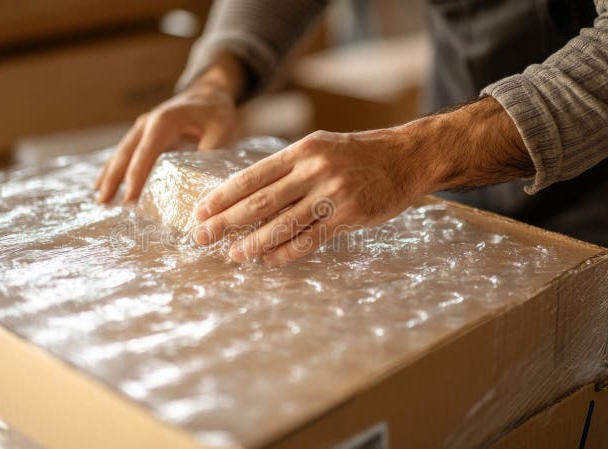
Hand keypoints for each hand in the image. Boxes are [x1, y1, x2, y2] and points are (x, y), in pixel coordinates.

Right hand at [95, 53, 244, 202]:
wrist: (209, 92)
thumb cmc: (216, 111)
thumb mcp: (222, 128)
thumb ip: (211, 150)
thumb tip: (200, 178)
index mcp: (165, 121)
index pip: (146, 152)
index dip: (136, 176)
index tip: (129, 198)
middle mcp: (148, 122)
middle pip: (126, 152)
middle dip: (114, 178)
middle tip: (104, 202)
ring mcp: (143, 127)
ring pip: (121, 152)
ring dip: (110, 174)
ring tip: (100, 198)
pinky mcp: (144, 134)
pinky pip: (126, 152)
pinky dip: (115, 168)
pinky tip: (105, 184)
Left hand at [193, 97, 531, 264]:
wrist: (406, 157)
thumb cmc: (357, 155)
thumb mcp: (320, 149)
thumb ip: (288, 169)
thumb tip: (248, 196)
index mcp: (301, 150)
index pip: (252, 176)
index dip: (223, 196)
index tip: (201, 212)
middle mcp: (313, 169)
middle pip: (260, 201)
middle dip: (227, 222)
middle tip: (203, 237)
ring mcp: (332, 192)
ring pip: (283, 223)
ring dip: (254, 243)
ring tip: (233, 255)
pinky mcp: (349, 214)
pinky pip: (311, 238)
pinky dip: (288, 252)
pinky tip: (270, 260)